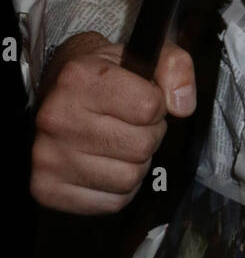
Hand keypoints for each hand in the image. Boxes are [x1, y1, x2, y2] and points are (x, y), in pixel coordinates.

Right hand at [31, 32, 195, 214]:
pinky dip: (120, 188)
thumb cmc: (108, 75)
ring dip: (136, 163)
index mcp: (79, 78)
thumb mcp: (145, 54)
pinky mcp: (48, 190)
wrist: (60, 92)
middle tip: (133, 124)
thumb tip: (183, 106)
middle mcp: (57, 118)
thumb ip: (175, 67)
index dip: (157, 105)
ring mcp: (48, 157)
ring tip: (121, 142)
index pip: (148, 107)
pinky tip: (107, 163)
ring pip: (129, 179)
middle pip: (141, 146)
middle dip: (149, 135)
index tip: (145, 99)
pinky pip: (112, 203)